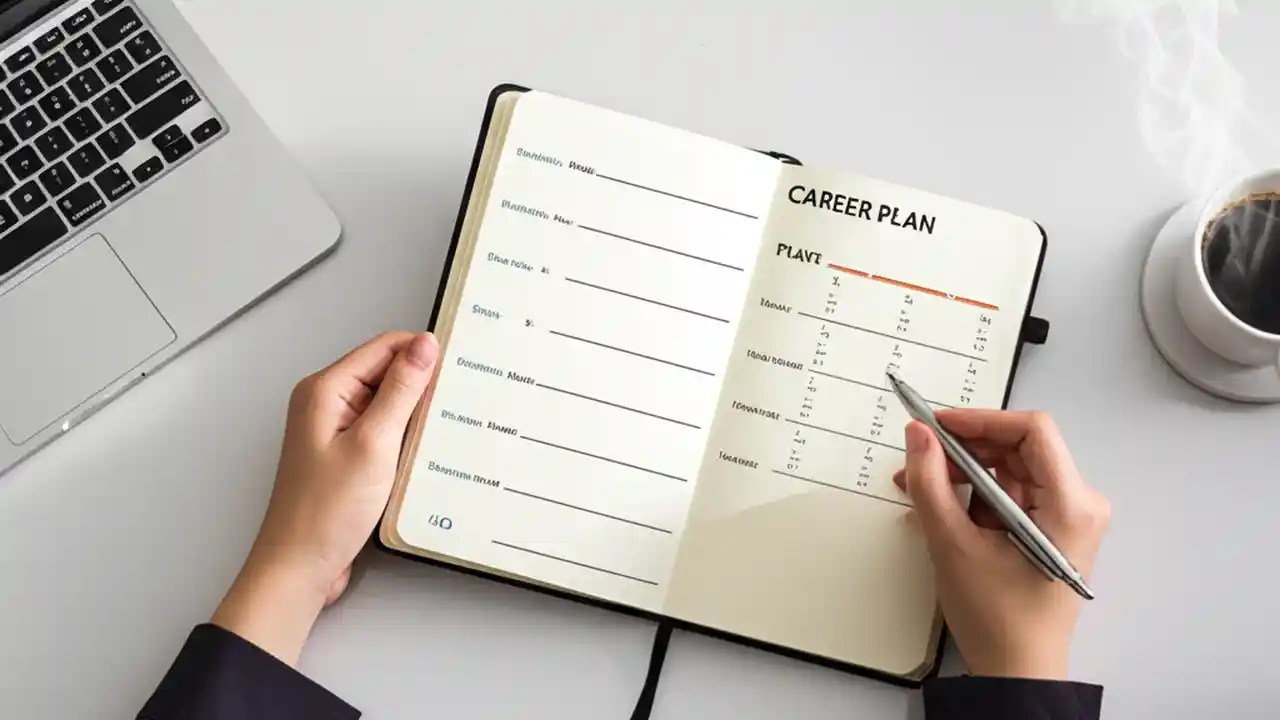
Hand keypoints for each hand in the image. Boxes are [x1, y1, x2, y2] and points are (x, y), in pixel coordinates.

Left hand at [212, 332, 439, 664]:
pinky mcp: (347, 456)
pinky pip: (384, 432)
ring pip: (388, 404)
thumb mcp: (374, 443)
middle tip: (456, 400)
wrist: (300, 567)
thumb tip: (423, 346)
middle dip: (422, 385)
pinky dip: (406, 438)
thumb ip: (401, 390)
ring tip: (443, 429)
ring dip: (416, 415)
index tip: (459, 361)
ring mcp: (336, 431)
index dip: (422, 352)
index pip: (383, 347)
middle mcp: (326, 404)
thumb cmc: (324, 513)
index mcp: (325, 390)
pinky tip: (424, 453)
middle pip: (386, 373)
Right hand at [892, 410, 1109, 679]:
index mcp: (1071, 505)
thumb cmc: (999, 619)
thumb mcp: (953, 545)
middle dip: (965, 447)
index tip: (939, 424)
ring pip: (1010, 469)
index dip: (981, 419)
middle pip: (1020, 448)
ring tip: (919, 484)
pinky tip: (939, 505)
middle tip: (920, 452)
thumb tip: (919, 436)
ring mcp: (1065, 517)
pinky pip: (1009, 493)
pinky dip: (973, 493)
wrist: (1016, 672)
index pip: (1033, 430)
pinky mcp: (1049, 529)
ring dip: (963, 471)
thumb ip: (931, 483)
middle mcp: (1078, 504)